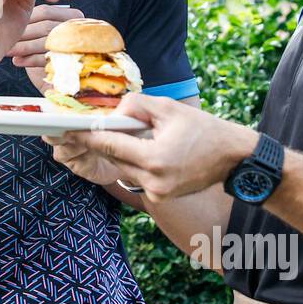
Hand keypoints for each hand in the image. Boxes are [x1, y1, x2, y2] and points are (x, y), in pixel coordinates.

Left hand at [6, 4, 84, 91]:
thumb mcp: (45, 32)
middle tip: (6, 36)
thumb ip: (35, 22)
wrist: (63, 81)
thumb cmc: (50, 51)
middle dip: (23, 33)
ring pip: (45, 42)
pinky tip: (17, 61)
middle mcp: (78, 29)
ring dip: (23, 47)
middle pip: (45, 26)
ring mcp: (76, 46)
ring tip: (9, 50)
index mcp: (74, 16)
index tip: (10, 22)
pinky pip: (46, 59)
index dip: (26, 17)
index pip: (46, 11)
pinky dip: (29, 60)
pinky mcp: (70, 63)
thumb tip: (11, 12)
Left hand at [53, 93, 256, 200]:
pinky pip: (136, 177)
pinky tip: (144, 150)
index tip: (68, 129)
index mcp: (154, 158)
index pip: (110, 145)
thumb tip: (113, 114)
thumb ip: (136, 106)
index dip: (87, 136)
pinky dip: (134, 163)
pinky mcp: (160, 198)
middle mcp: (153, 181)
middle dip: (104, 142)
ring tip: (128, 136)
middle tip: (89, 128)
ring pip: (123, 169)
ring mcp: (157, 193)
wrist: (233, 158)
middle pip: (113, 158)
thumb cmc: (203, 129)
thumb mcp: (169, 109)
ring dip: (120, 153)